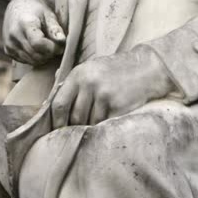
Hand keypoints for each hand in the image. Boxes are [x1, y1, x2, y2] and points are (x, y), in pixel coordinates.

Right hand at [3, 0, 65, 65]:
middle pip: (36, 55)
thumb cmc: (37, 10)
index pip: (38, 43)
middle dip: (50, 53)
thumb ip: (55, 28)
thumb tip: (62, 40)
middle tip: (58, 46)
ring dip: (44, 57)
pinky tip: (38, 47)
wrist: (17, 7)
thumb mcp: (48, 14)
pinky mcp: (8, 51)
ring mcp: (9, 44)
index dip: (52, 47)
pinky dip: (35, 58)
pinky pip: (26, 61)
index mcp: (24, 23)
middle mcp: (14, 35)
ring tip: (49, 45)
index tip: (61, 44)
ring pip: (32, 61)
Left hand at [50, 46, 177, 127]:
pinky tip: (109, 120)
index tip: (58, 129)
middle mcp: (89, 84)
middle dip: (75, 126)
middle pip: (75, 117)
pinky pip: (105, 124)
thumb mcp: (92, 67)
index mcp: (79, 74)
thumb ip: (74, 83)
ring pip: (90, 122)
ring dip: (91, 126)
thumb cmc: (117, 70)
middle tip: (78, 130)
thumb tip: (51, 103)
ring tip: (98, 122)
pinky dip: (105, 126)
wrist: (147, 67)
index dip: (56, 121)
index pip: (59, 104)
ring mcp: (104, 95)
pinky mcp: (118, 106)